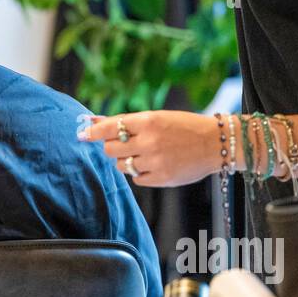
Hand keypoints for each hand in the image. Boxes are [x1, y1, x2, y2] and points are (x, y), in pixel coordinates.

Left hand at [79, 110, 219, 186]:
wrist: (215, 144)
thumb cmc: (182, 127)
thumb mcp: (156, 117)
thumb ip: (125, 122)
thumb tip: (93, 121)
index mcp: (149, 121)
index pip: (110, 127)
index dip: (93, 132)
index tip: (82, 135)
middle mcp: (150, 142)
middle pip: (111, 149)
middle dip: (112, 146)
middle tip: (122, 144)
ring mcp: (156, 162)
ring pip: (122, 165)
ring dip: (125, 160)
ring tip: (143, 153)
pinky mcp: (162, 178)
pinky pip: (136, 179)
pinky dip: (140, 172)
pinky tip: (153, 164)